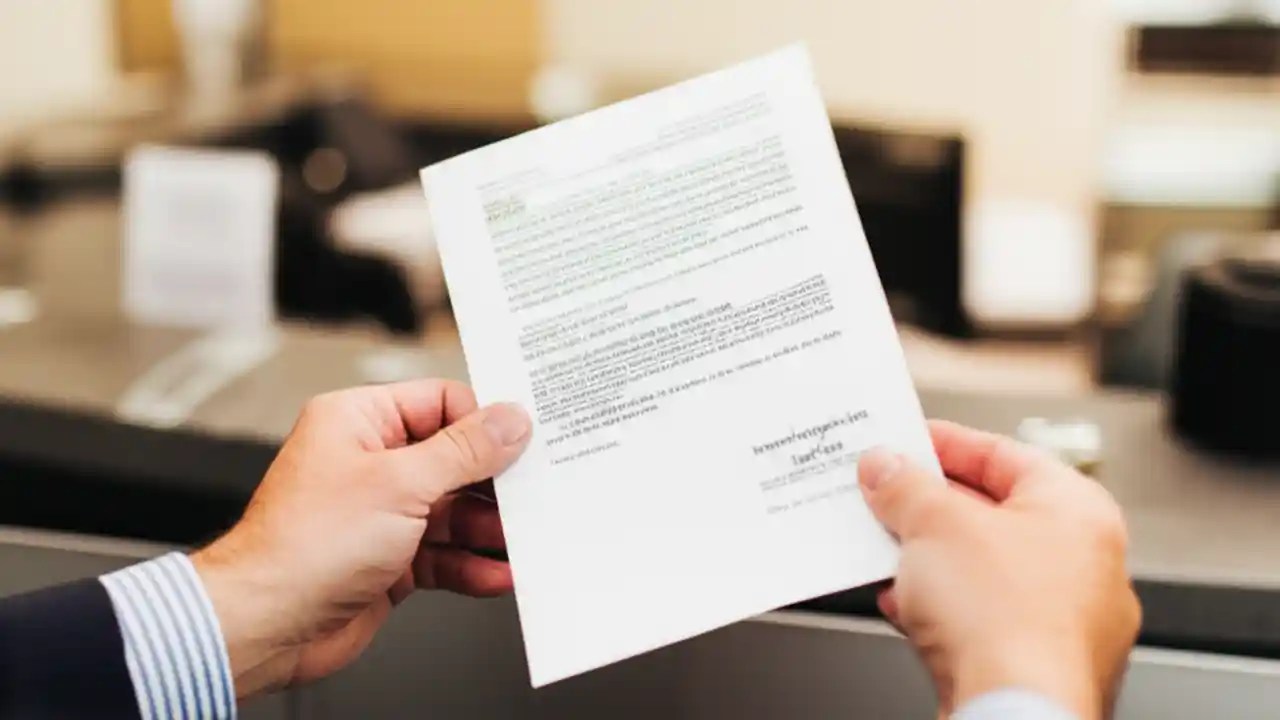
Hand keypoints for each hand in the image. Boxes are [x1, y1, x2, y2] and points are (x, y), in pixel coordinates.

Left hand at [191, 380, 530, 698]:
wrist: (266, 624)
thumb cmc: (303, 546)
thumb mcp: (401, 484)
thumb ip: (464, 451)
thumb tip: (508, 421)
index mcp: (359, 421)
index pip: (440, 402)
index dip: (484, 422)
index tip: (523, 440)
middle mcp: (368, 462)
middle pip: (453, 459)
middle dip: (492, 483)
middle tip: (531, 494)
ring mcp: (379, 513)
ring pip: (452, 511)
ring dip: (487, 529)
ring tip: (520, 540)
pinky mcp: (388, 559)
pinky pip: (442, 554)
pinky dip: (470, 565)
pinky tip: (495, 574)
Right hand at [858, 421, 1139, 719]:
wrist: (1016, 712)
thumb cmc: (1007, 620)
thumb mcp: (934, 524)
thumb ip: (904, 486)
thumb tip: (885, 469)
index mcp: (1079, 510)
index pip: (1003, 454)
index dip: (944, 443)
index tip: (904, 442)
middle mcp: (1087, 562)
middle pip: (993, 513)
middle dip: (929, 506)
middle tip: (885, 495)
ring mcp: (1070, 619)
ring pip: (986, 570)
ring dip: (930, 560)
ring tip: (887, 551)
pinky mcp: (1041, 663)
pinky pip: (985, 619)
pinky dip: (943, 608)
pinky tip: (905, 605)